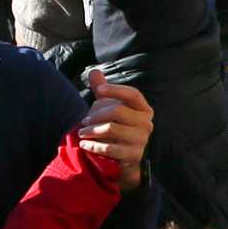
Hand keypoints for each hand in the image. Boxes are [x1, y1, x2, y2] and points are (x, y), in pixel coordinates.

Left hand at [76, 72, 152, 186]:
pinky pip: (109, 148)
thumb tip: (94, 71)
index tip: (99, 90)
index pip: (133, 94)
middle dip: (96, 114)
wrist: (126, 157)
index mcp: (144, 109)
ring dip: (92, 130)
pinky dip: (94, 146)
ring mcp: (141, 140)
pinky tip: (84, 144)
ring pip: (112, 129)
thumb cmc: (118, 127)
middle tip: (84, 120)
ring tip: (81, 132)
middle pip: (118, 111)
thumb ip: (103, 90)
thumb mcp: (112, 108)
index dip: (116, 90)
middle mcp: (146, 124)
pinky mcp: (133, 156)